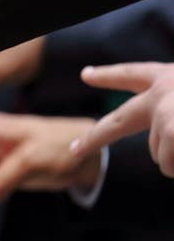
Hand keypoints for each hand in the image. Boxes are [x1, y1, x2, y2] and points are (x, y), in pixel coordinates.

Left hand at [72, 62, 173, 176]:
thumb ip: (170, 108)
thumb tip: (161, 133)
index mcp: (169, 76)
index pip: (131, 75)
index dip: (109, 76)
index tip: (85, 74)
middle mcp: (161, 91)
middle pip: (117, 123)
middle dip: (94, 138)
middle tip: (75, 150)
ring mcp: (164, 112)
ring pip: (158, 154)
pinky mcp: (171, 131)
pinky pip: (168, 166)